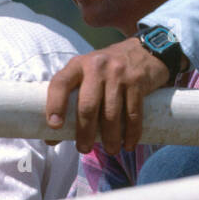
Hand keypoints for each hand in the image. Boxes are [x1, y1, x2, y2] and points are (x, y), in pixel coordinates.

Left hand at [45, 37, 170, 154]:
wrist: (145, 50)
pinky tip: (128, 144)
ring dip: (110, 138)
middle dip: (85, 133)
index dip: (55, 105)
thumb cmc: (108, 70)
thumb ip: (74, 97)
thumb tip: (53, 137)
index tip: (55, 126)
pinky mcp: (137, 81)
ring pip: (111, 113)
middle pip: (87, 105)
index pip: (60, 83)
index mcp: (78, 65)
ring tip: (110, 150)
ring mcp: (118, 73)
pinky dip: (131, 133)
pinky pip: (133, 113)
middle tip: (84, 149)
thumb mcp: (89, 73)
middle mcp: (96, 66)